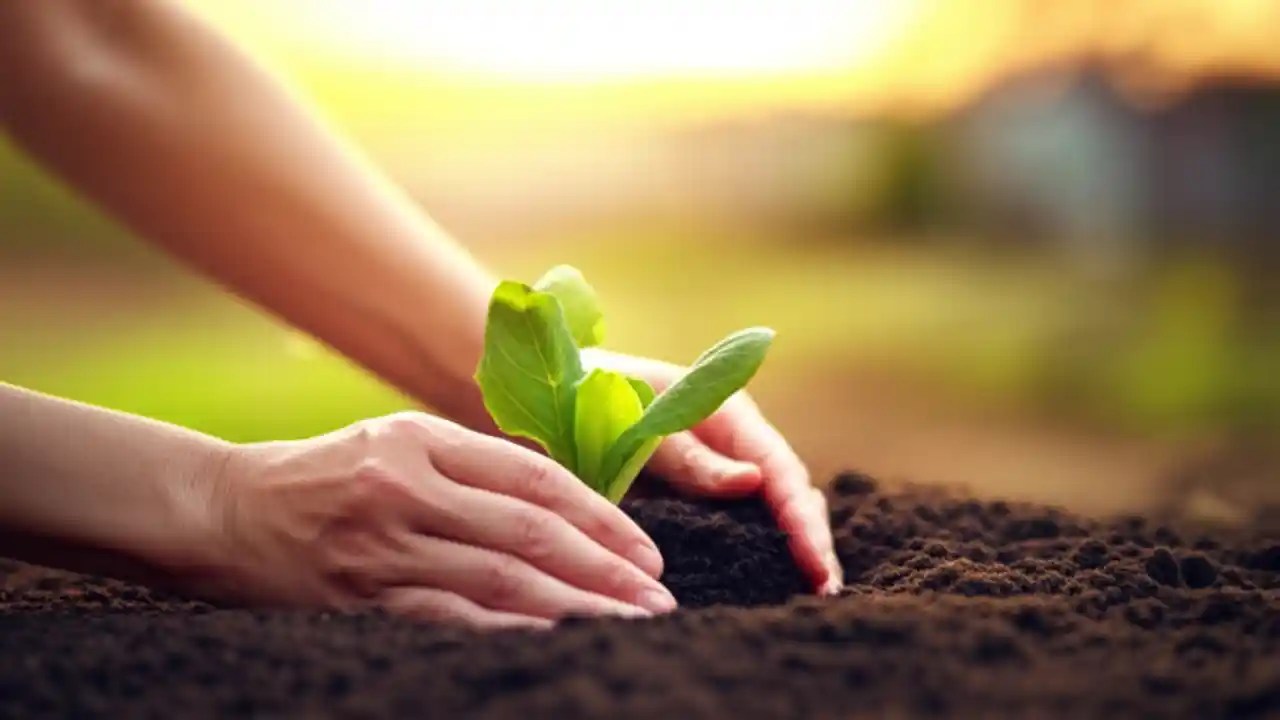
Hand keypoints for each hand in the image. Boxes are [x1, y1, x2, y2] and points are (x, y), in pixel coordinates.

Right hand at [203, 412, 675, 628]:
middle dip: (603, 568)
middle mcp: (406, 486)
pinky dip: (506, 631)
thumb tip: (568, 510)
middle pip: (527, 531)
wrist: (223, 511)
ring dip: (572, 607)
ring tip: (626, 625)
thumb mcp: (397, 443)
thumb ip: (472, 467)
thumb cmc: (326, 475)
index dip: (601, 516)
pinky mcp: (357, 596)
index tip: (648, 551)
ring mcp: (380, 545)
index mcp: (423, 438)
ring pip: (497, 579)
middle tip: (657, 598)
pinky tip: (553, 642)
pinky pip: (447, 617)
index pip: (534, 477)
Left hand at [583, 350, 842, 593]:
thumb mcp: (635, 420)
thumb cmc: (592, 400)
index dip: (801, 517)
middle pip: (791, 493)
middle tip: (825, 592)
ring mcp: (723, 472)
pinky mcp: (702, 500)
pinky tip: (770, 585)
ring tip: (814, 595)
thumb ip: (686, 455)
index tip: (816, 563)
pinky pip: (741, 528)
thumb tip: (752, 483)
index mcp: (728, 414)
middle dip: (812, 540)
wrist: (553, 406)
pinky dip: (761, 553)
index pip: (779, 469)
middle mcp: (737, 444)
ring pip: (776, 512)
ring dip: (796, 550)